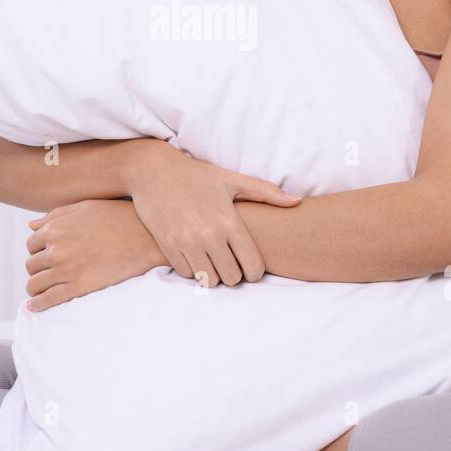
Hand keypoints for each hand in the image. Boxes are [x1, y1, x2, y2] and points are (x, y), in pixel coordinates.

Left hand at [24, 199, 160, 311]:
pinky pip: (49, 299)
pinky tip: (34, 307)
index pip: (32, 244)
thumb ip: (55, 216)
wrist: (146, 236)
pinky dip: (38, 305)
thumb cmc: (117, 217)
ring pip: (35, 284)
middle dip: (37, 269)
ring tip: (40, 290)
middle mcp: (56, 249)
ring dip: (35, 288)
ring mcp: (66, 270)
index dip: (38, 250)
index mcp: (55, 228)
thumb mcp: (84, 207)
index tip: (46, 255)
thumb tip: (31, 225)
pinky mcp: (79, 286)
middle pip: (32, 265)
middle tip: (47, 273)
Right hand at [124, 140, 302, 287]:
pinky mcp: (167, 246)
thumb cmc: (197, 175)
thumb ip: (266, 192)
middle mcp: (209, 234)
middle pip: (232, 278)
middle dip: (234, 274)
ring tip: (213, 260)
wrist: (153, 170)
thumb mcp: (232, 180)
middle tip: (231, 262)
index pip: (253, 266)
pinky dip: (193, 269)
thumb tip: (297, 202)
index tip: (249, 264)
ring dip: (213, 274)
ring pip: (209, 280)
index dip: (254, 270)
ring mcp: (186, 242)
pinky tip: (195, 255)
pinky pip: (187, 274)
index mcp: (229, 220)